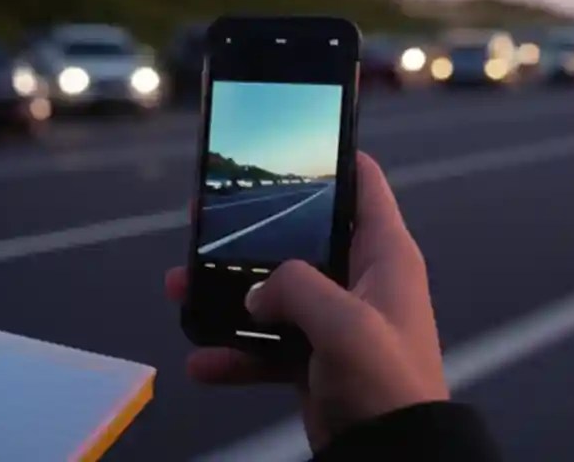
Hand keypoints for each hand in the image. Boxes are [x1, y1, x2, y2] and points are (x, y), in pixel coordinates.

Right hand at [166, 152, 448, 450]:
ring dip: (228, 294)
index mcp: (385, 255)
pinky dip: (235, 354)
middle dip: (250, 231)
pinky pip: (267, 346)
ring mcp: (337, 322)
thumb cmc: (386, 383)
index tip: (288, 143)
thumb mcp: (344, 324)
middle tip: (205, 217)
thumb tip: (258, 293)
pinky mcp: (316, 360)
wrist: (393, 458)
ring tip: (180, 288)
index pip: (363, 184)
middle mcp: (362, 280)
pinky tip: (203, 362)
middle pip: (301, 236)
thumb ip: (296, 288)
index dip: (331, 157)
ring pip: (274, 292)